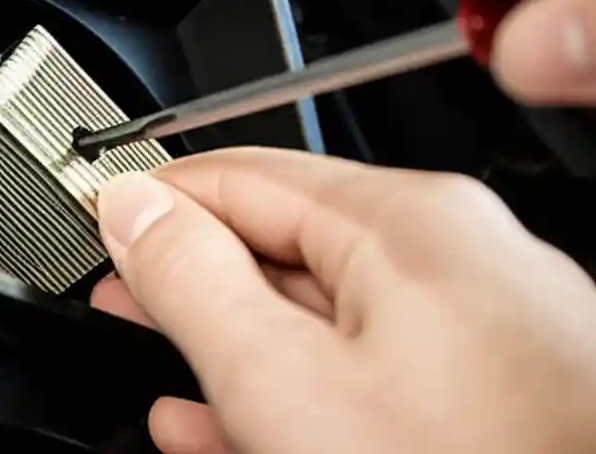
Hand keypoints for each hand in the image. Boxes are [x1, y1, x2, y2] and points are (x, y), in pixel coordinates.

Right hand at [91, 147, 595, 453]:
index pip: (242, 176)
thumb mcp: (283, 380)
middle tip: (121, 289)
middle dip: (190, 274)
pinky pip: (375, 377)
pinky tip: (240, 427)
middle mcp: (462, 262)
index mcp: (409, 226)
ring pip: (328, 321)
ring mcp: (490, 336)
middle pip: (286, 244)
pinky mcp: (502, 404)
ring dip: (235, 346)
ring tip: (165, 368)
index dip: (155, 197)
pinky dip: (298, 394)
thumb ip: (191, 281)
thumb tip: (133, 208)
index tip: (100, 217)